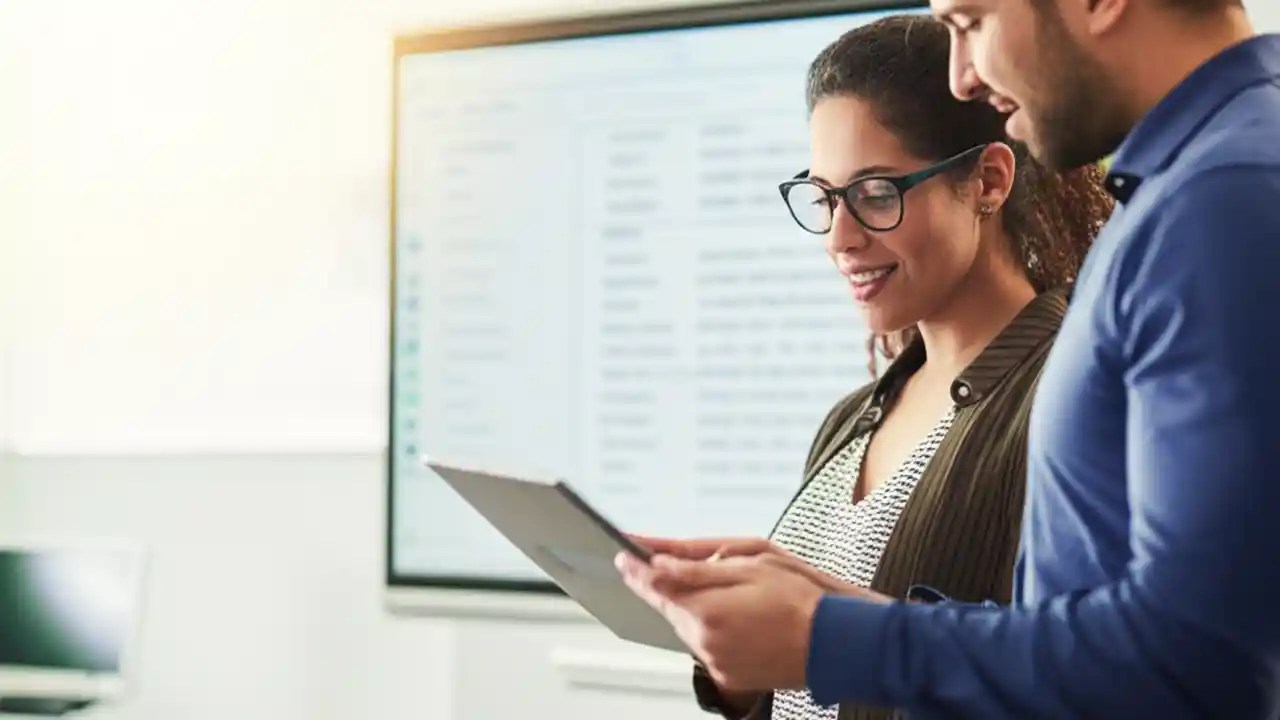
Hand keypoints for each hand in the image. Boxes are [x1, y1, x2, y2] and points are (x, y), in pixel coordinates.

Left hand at [616, 539, 891, 692]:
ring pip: (687, 627)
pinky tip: (736, 616)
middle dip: (669, 586)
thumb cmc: (800, 597)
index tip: (622, 555)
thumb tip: (657, 564)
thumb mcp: (751, 563)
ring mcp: (716, 662)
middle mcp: (705, 641)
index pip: (656, 586)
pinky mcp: (728, 675)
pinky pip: (705, 645)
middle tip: (673, 564)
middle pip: (669, 608)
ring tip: (726, 593)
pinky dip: (710, 627)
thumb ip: (696, 567)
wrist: (835, 643)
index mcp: (708, 610)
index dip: (637, 569)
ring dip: (693, 607)